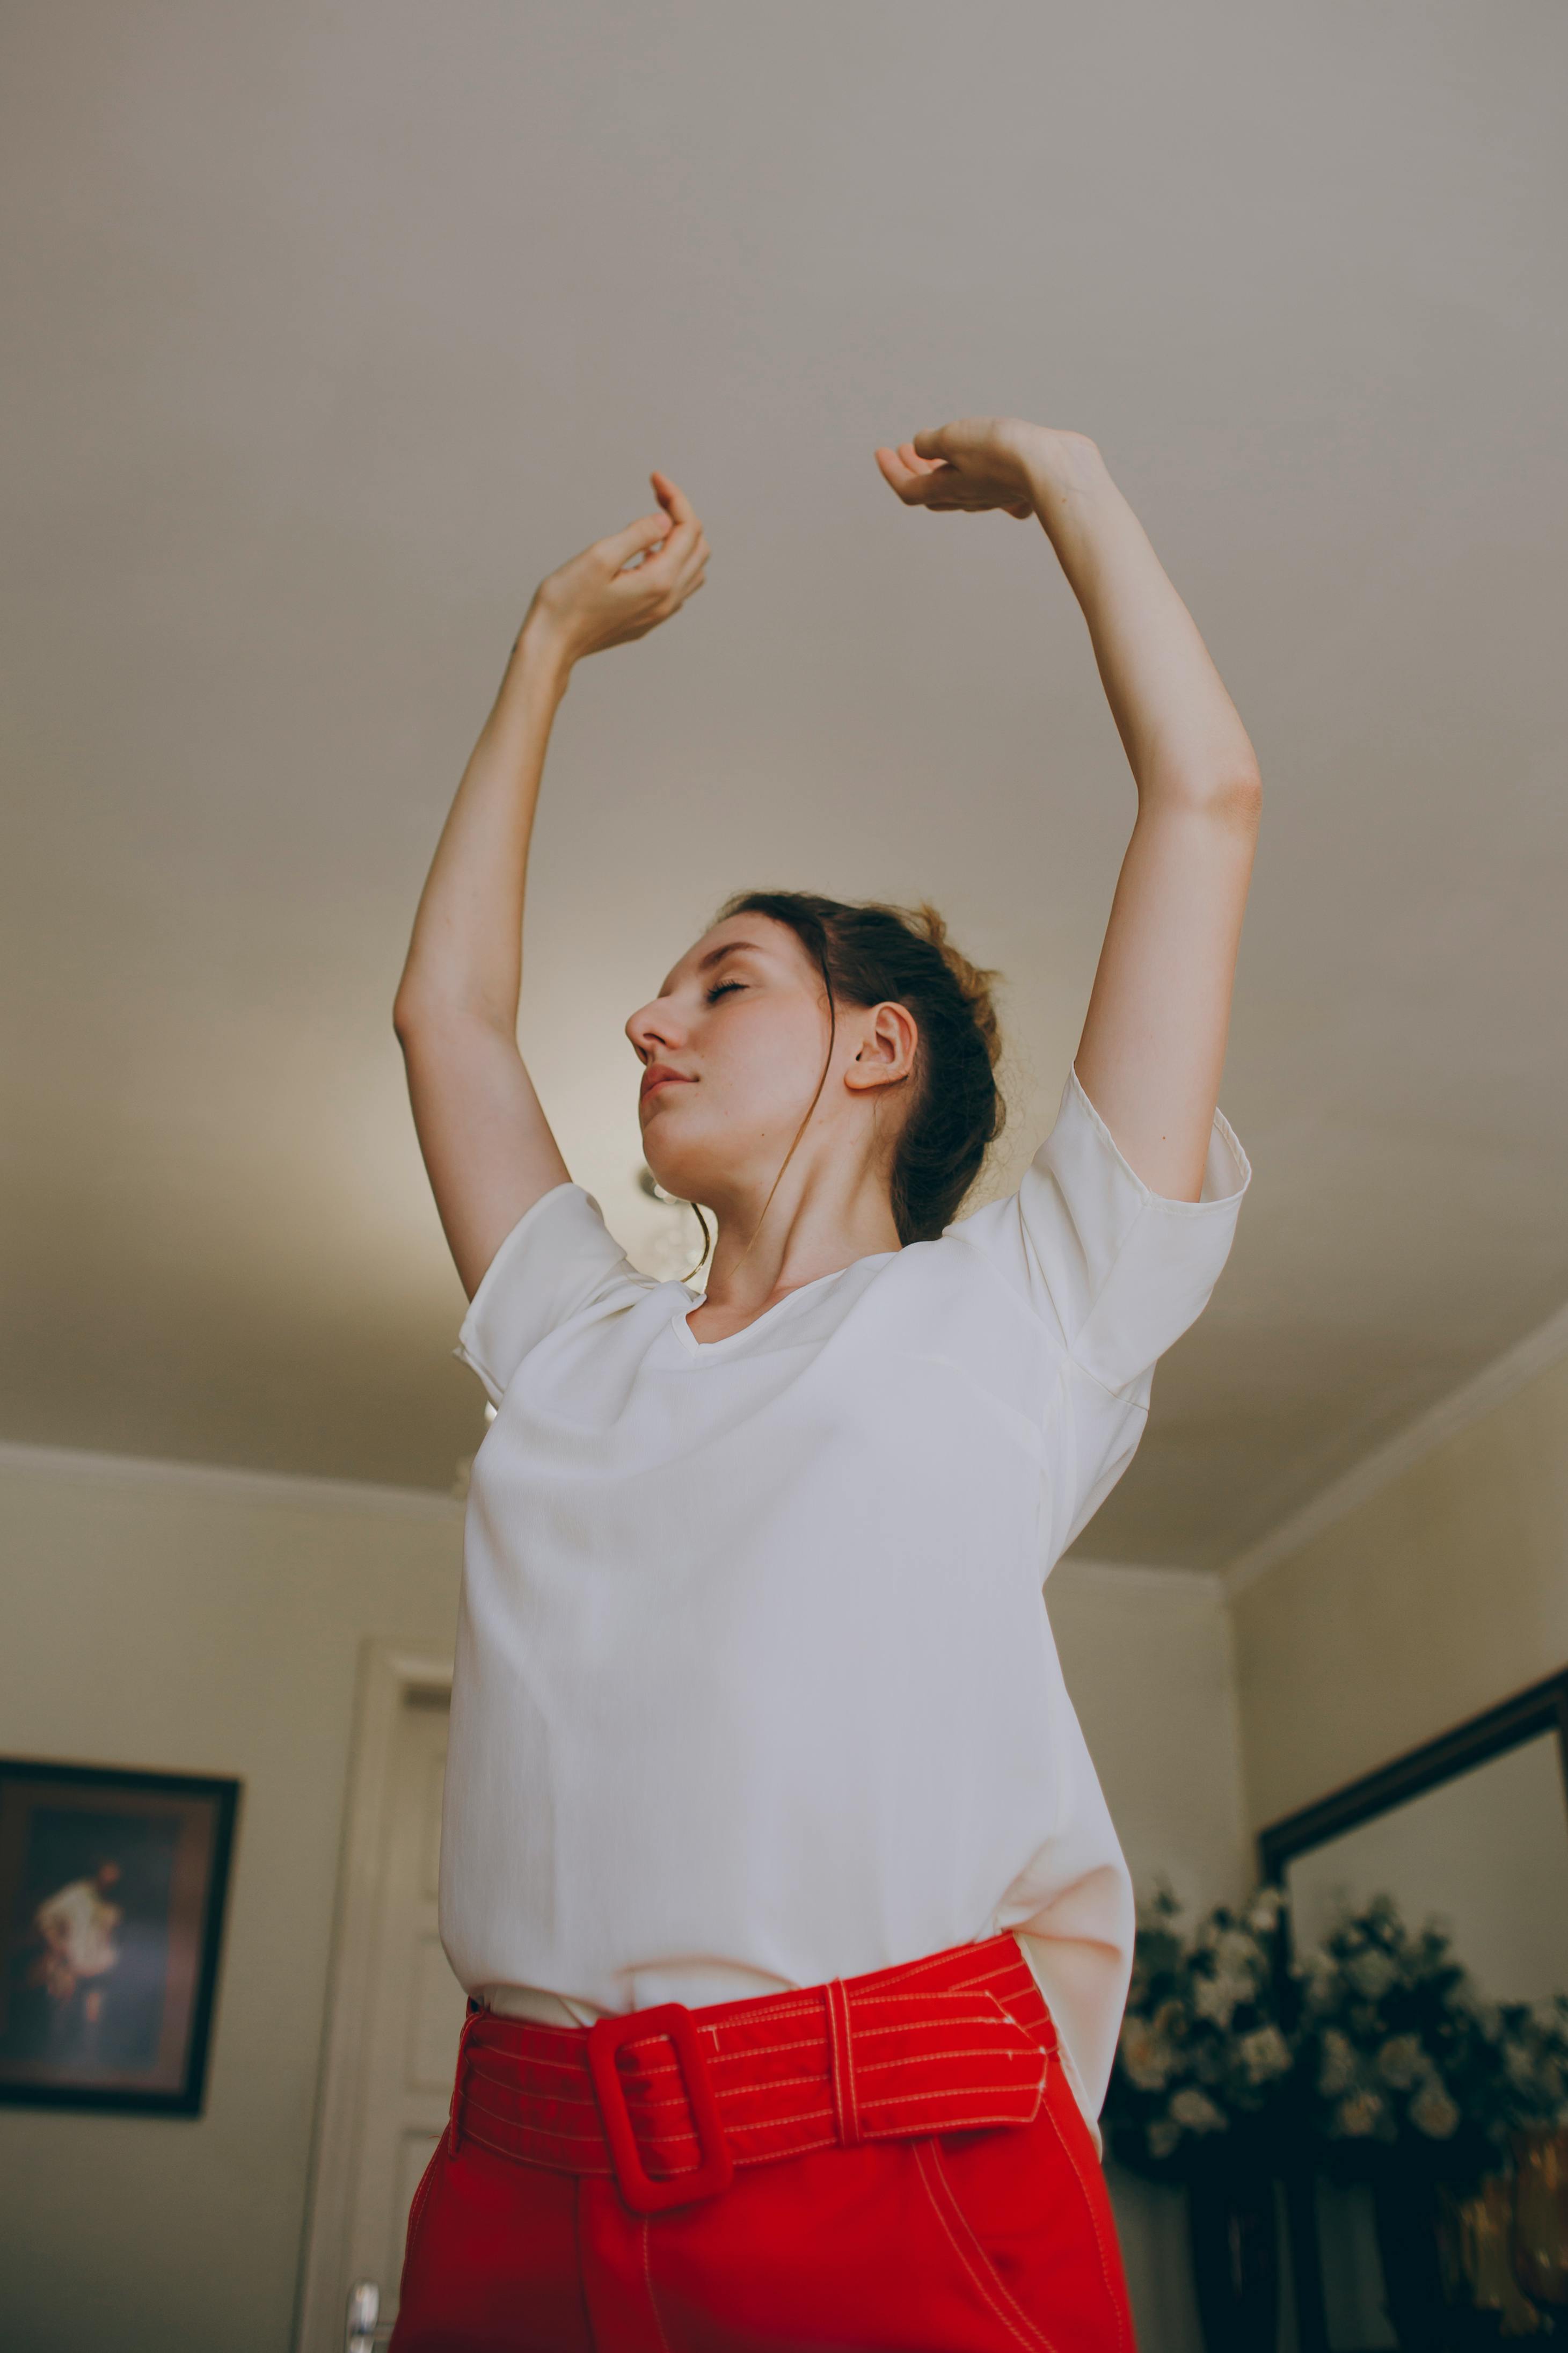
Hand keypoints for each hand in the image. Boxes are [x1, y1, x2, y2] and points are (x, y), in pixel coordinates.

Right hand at [521, 472, 709, 665]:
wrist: (552, 645)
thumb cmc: (566, 602)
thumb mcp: (599, 557)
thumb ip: (637, 535)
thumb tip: (665, 520)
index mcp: (659, 581)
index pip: (687, 529)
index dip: (675, 498)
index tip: (655, 477)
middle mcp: (667, 600)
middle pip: (698, 547)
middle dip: (681, 515)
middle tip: (655, 494)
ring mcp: (660, 613)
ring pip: (693, 568)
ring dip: (681, 539)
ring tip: (654, 521)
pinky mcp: (649, 619)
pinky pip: (678, 586)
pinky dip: (673, 561)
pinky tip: (647, 554)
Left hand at [875, 417, 1046, 518]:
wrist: (1055, 467)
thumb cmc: (1004, 452)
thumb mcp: (955, 437)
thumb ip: (932, 442)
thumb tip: (920, 445)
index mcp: (947, 488)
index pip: (907, 488)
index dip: (890, 472)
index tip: (880, 452)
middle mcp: (968, 497)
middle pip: (931, 490)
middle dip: (914, 468)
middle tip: (904, 449)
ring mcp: (994, 495)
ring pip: (959, 490)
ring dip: (943, 470)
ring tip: (938, 453)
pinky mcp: (1018, 487)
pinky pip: (993, 489)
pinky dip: (981, 478)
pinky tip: (986, 473)